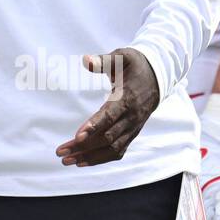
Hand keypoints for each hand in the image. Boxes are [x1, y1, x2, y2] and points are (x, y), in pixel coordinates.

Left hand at [56, 49, 159, 166]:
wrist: (158, 77)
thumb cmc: (135, 65)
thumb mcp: (122, 57)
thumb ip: (103, 61)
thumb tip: (86, 60)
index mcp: (128, 98)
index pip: (110, 116)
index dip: (94, 126)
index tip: (77, 135)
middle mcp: (132, 117)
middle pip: (107, 137)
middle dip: (84, 146)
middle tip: (61, 151)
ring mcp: (133, 127)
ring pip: (112, 148)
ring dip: (89, 156)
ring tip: (67, 160)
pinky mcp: (132, 133)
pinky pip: (118, 151)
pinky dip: (101, 158)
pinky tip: (82, 161)